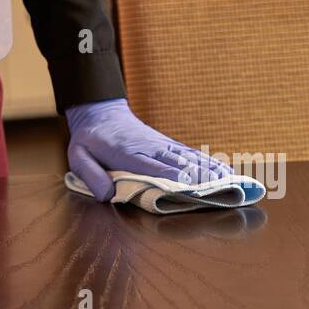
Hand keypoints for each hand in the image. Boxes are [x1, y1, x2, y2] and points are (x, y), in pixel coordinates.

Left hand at [65, 98, 234, 201]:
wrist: (100, 113)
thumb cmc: (89, 140)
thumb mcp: (78, 155)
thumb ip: (90, 175)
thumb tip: (108, 196)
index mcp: (127, 152)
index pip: (150, 165)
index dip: (169, 175)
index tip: (188, 186)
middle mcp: (149, 147)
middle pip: (176, 163)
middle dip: (197, 177)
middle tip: (219, 189)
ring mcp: (161, 145)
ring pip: (188, 158)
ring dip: (210, 170)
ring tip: (230, 182)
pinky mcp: (168, 144)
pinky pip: (191, 154)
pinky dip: (209, 163)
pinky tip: (225, 172)